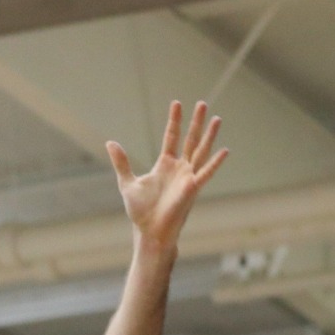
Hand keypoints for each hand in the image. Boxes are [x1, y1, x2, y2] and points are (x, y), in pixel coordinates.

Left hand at [108, 101, 226, 247]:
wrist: (149, 231)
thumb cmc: (141, 211)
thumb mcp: (127, 182)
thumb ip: (121, 162)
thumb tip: (110, 142)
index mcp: (165, 165)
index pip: (171, 137)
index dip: (174, 121)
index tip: (177, 104)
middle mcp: (179, 168)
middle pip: (190, 139)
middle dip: (195, 122)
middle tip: (202, 103)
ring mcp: (187, 177)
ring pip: (201, 151)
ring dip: (209, 135)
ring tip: (217, 118)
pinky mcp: (192, 188)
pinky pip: (206, 173)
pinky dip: (215, 163)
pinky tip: (225, 150)